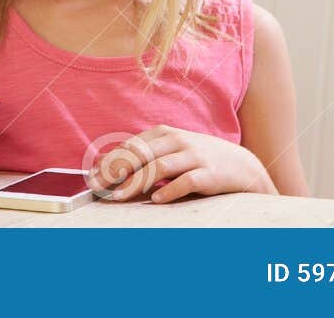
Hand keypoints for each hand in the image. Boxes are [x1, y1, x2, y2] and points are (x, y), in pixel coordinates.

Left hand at [87, 125, 276, 202]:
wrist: (241, 165)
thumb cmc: (198, 158)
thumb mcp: (171, 150)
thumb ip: (144, 156)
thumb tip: (107, 166)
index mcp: (165, 133)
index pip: (131, 146)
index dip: (110, 161)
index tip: (92, 177)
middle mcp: (178, 140)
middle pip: (141, 154)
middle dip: (117, 171)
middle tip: (99, 187)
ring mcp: (194, 155)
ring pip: (160, 167)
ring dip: (137, 182)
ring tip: (121, 196)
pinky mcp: (208, 173)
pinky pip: (187, 181)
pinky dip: (170, 191)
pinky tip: (157, 200)